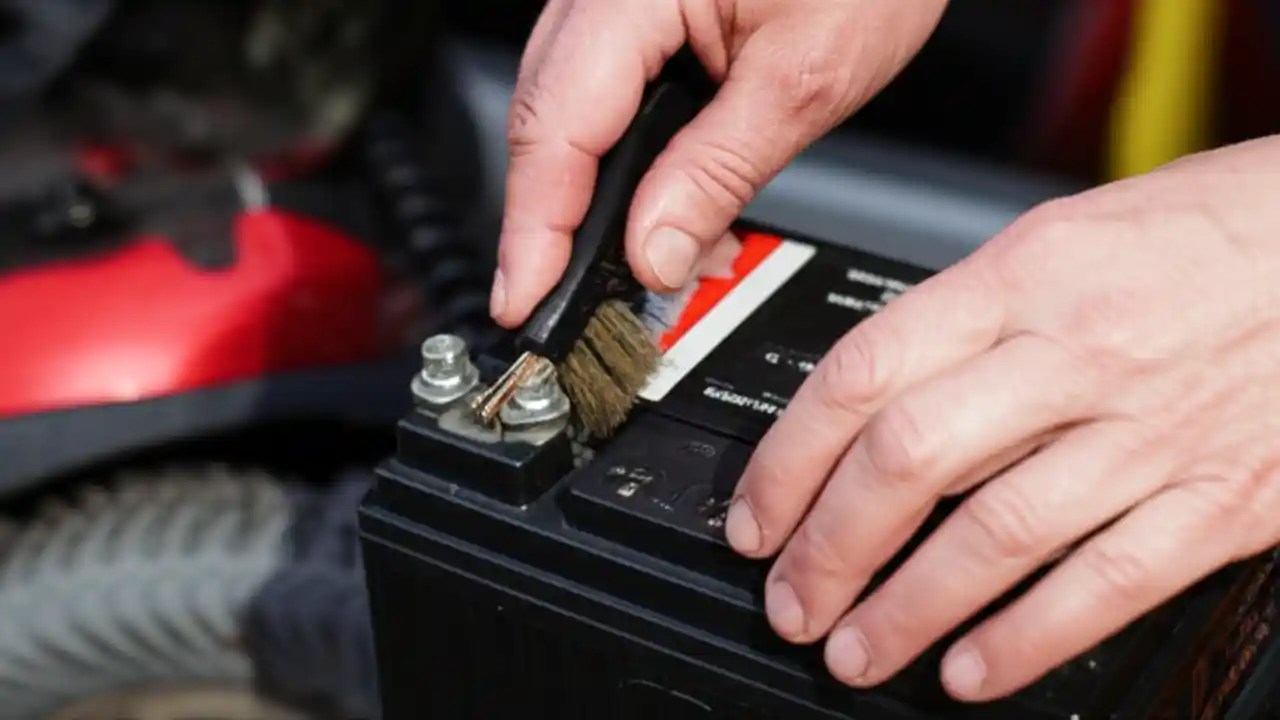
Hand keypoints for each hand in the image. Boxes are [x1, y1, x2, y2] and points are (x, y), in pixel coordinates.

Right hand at [489, 0, 947, 326]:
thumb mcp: (805, 79)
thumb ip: (718, 172)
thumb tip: (654, 255)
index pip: (558, 127)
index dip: (535, 229)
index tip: (527, 301)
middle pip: (544, 122)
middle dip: (552, 224)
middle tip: (566, 305)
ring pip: (566, 112)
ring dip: (591, 198)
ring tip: (636, 267)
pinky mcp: (636, 11)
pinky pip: (603, 92)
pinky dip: (623, 159)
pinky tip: (657, 205)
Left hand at [726, 135, 1279, 700]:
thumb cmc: (1217, 230)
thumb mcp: (1069, 234)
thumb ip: (969, 314)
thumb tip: (873, 395)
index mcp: (1026, 275)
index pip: (865, 372)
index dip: (790, 458)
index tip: (757, 514)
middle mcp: (1079, 353)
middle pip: (911, 462)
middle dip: (830, 548)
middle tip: (790, 600)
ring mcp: (1152, 432)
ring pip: (996, 537)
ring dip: (908, 608)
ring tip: (855, 650)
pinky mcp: (1220, 501)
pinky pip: (1104, 584)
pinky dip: (1026, 637)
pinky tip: (971, 668)